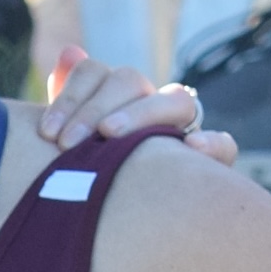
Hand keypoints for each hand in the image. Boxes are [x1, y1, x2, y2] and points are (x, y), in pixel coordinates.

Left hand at [37, 47, 237, 165]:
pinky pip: (224, 144)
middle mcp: (149, 103)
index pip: (95, 73)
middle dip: (95, 107)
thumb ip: (69, 98)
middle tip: (66, 143)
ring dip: (141, 113)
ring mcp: (182, 127)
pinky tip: (191, 147)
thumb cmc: (90, 175)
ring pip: (176, 100)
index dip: (69, 95)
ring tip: (110, 134)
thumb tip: (68, 53)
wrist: (126, 218)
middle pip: (129, 81)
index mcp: (113, 97)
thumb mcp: (74, 142)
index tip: (46, 131)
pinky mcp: (210, 160)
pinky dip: (212, 142)